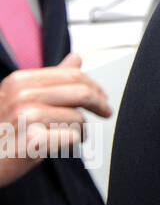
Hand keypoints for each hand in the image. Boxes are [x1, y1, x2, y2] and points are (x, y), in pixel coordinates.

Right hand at [0, 54, 110, 187]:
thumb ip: (50, 80)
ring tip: (72, 134)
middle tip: (105, 111)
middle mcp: (21, 96)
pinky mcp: (31, 140)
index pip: (73, 75)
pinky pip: (71, 136)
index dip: (94, 86)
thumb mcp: (21, 99)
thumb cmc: (2, 132)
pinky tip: (63, 145)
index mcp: (19, 81)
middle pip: (81, 93)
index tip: (102, 97)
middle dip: (99, 103)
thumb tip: (76, 59)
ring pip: (78, 117)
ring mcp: (24, 117)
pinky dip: (73, 142)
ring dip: (82, 128)